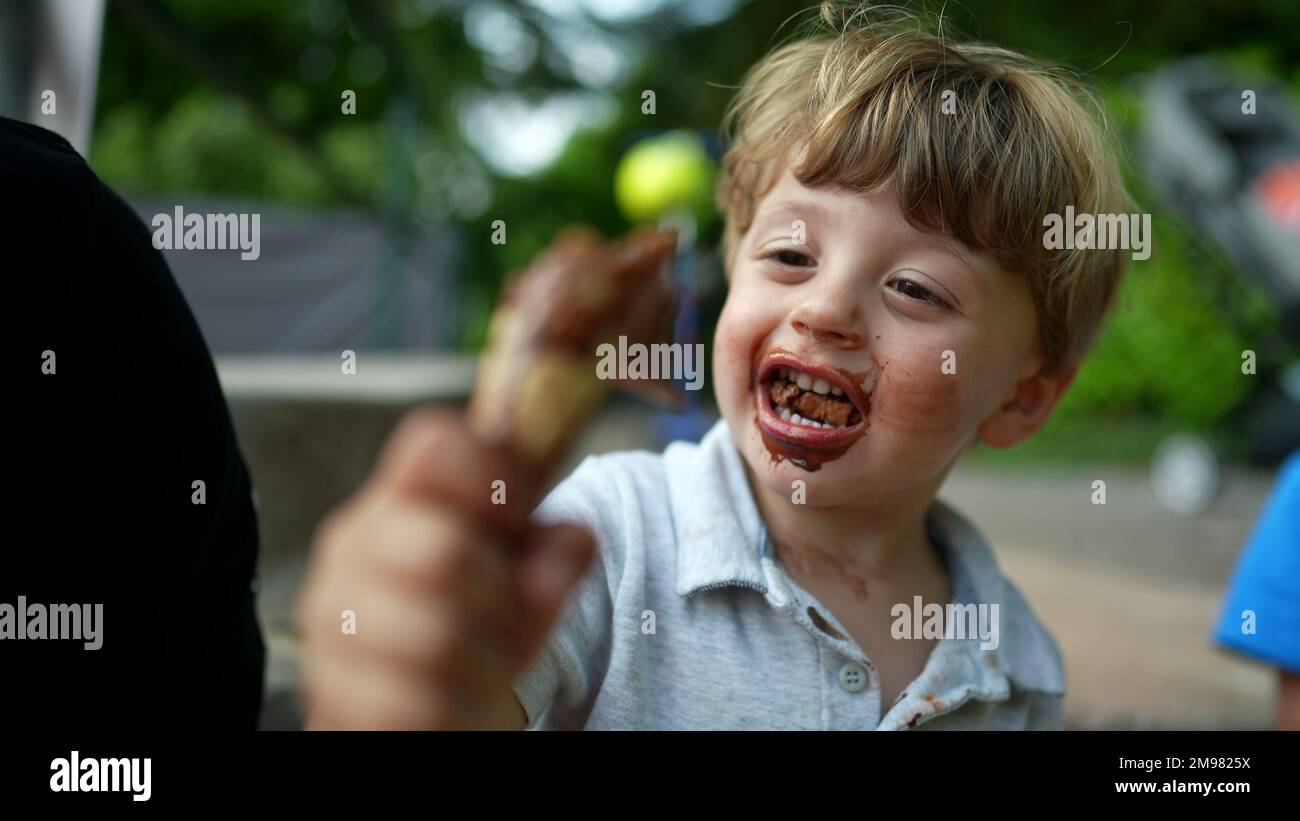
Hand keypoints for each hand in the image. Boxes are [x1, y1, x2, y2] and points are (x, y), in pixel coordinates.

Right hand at [297, 409, 594, 728]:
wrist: (432, 709)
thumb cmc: (480, 627)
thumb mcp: (530, 579)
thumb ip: (556, 549)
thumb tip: (572, 540)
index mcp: (394, 502)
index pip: (434, 444)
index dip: (495, 476)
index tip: (519, 517)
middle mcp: (351, 554)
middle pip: (446, 549)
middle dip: (501, 594)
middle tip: (509, 614)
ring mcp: (334, 628)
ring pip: (437, 635)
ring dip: (487, 661)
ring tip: (484, 664)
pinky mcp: (337, 702)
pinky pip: (417, 702)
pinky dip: (455, 708)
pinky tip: (452, 702)